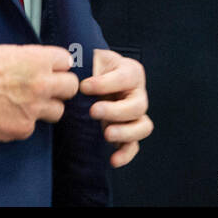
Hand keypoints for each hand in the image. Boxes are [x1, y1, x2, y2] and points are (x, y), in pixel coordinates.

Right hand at [0, 44, 79, 141]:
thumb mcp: (9, 52)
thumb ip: (32, 58)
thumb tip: (45, 63)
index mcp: (38, 60)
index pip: (66, 61)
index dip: (58, 66)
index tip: (54, 70)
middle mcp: (42, 84)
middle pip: (71, 87)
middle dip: (62, 87)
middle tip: (50, 89)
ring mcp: (34, 108)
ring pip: (58, 110)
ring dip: (47, 107)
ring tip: (30, 104)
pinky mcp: (24, 128)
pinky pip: (34, 126)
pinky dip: (25, 122)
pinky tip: (11, 115)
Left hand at [79, 48, 152, 167]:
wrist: (94, 76)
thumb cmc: (94, 65)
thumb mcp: (93, 57)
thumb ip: (87, 61)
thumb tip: (75, 72)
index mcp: (131, 72)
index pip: (125, 78)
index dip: (106, 84)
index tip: (84, 86)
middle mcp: (137, 94)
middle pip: (138, 105)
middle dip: (116, 110)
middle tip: (94, 111)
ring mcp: (135, 115)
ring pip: (142, 126)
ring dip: (125, 132)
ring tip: (106, 133)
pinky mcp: (127, 131)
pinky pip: (134, 145)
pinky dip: (126, 154)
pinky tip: (113, 160)